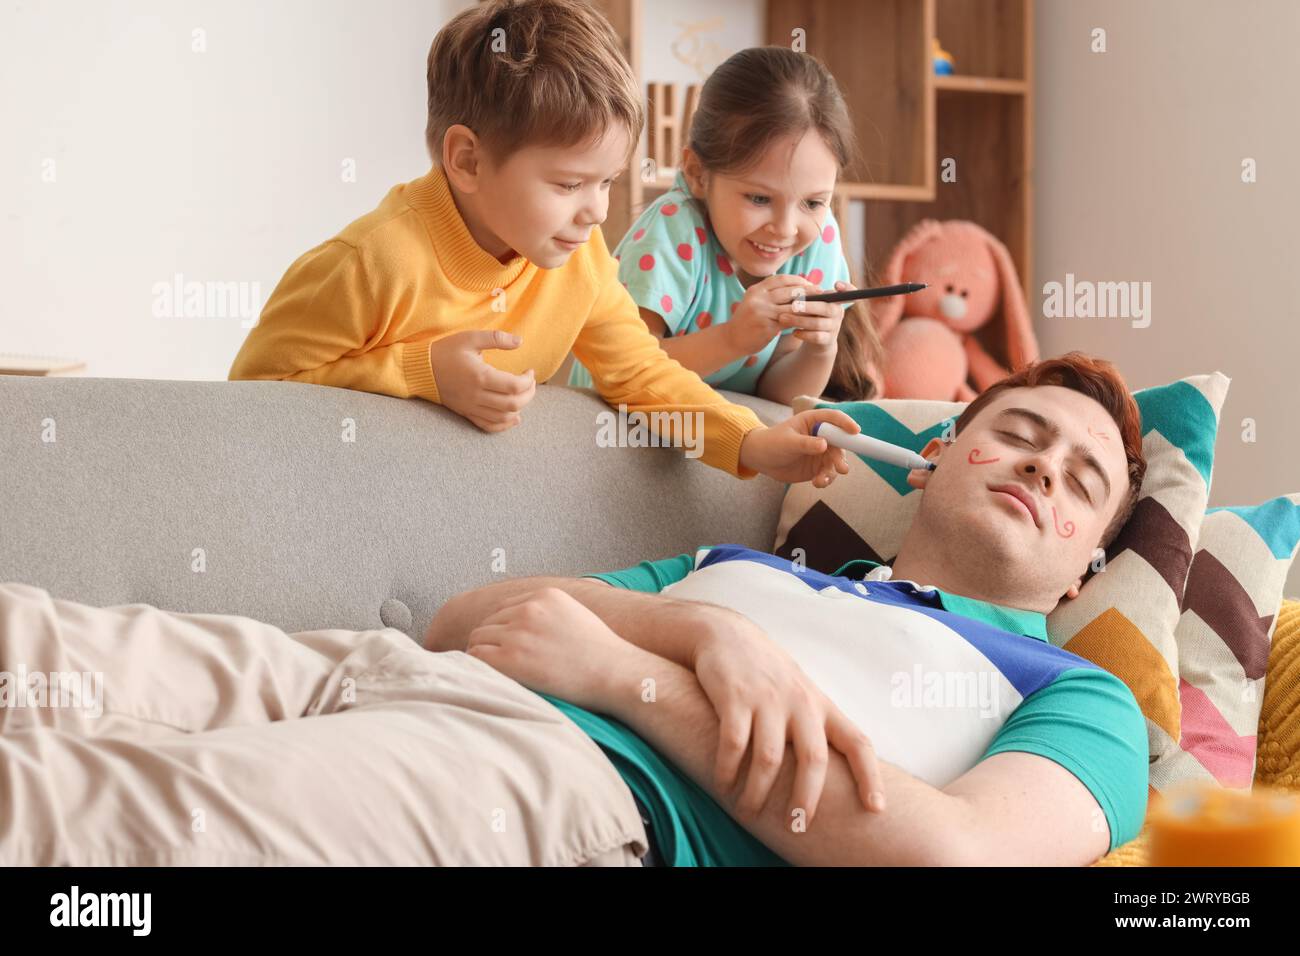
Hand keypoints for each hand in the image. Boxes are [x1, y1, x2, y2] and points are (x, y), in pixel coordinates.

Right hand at [428, 330, 536, 432]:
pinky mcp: (466, 413)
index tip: (530, 371)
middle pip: (513, 404)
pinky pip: (488, 426)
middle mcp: (477, 395)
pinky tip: (513, 417)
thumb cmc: (446, 351)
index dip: (529, 380)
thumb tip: (520, 341)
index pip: (515, 386)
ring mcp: (471, 407)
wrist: (421, 370)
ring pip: (503, 417)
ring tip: (523, 395)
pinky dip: (504, 425)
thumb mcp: (470, 338)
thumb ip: (496, 338)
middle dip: (529, 394)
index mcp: (480, 376)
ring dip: (520, 408)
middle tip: (530, 383)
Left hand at [463, 587, 635, 708]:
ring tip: (498, 673)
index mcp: (546, 595)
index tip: (508, 647)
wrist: (614, 675)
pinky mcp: (511, 658)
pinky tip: (490, 678)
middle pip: (490, 622)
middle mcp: (529, 609)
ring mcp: (518, 632)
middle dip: (493, 642)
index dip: (504, 629)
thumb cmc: (600, 655)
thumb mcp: (576, 616)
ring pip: (479, 638)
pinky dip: (477, 667)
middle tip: (501, 664)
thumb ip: (549, 613)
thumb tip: (523, 625)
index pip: (505, 608)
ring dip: (484, 654)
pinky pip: (476, 657)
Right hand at [691, 616, 885, 824]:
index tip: (876, 808)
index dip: (870, 776)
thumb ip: (816, 726)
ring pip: (770, 759)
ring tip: (748, 812)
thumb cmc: (768, 673)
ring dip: (758, 793)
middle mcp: (800, 703)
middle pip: (814, 759)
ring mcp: (767, 700)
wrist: (726, 634)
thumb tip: (833, 772)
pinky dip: (728, 770)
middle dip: (807, 799)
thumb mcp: (802, 693)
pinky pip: (734, 744)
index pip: (857, 741)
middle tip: (798, 826)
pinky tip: (723, 784)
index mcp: (821, 706)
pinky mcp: (734, 698)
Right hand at [725, 274, 819, 354]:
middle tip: (821, 294)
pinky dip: (800, 320)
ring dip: (807, 307)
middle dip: (807, 292)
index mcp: (756, 289)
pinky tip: (808, 320)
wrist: (731, 340)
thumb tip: (795, 288)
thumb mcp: (754, 302)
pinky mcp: (767, 326)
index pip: (781, 279)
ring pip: (791, 306)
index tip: (810, 283)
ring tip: (818, 307)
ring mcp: (762, 312)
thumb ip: (770, 294)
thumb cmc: (747, 321)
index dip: (798, 280)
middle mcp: (758, 298)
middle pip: (789, 290)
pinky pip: (789, 321)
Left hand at [738, 407, 861, 486]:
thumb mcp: (788, 442)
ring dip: (832, 472)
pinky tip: (817, 483)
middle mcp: (822, 435)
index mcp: (814, 421)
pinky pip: (828, 473)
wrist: (762, 459)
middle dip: (841, 457)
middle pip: (840, 444)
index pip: (834, 419)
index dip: (846, 424)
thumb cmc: (773, 443)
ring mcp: (821, 452)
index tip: (855, 431)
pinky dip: (825, 479)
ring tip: (821, 480)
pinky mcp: (818, 466)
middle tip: (842, 469)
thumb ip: (806, 444)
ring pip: (835, 461)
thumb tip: (824, 445)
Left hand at [786, 280, 852, 352]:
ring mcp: (834, 327)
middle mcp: (838, 313)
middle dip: (808, 306)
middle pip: (825, 308)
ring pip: (817, 323)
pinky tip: (794, 332)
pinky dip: (803, 334)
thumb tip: (795, 289)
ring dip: (799, 320)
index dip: (847, 287)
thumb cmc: (812, 315)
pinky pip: (816, 337)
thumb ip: (810, 295)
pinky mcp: (828, 340)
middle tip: (792, 305)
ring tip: (783, 318)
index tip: (836, 283)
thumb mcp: (813, 304)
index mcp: (835, 300)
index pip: (850, 292)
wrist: (816, 339)